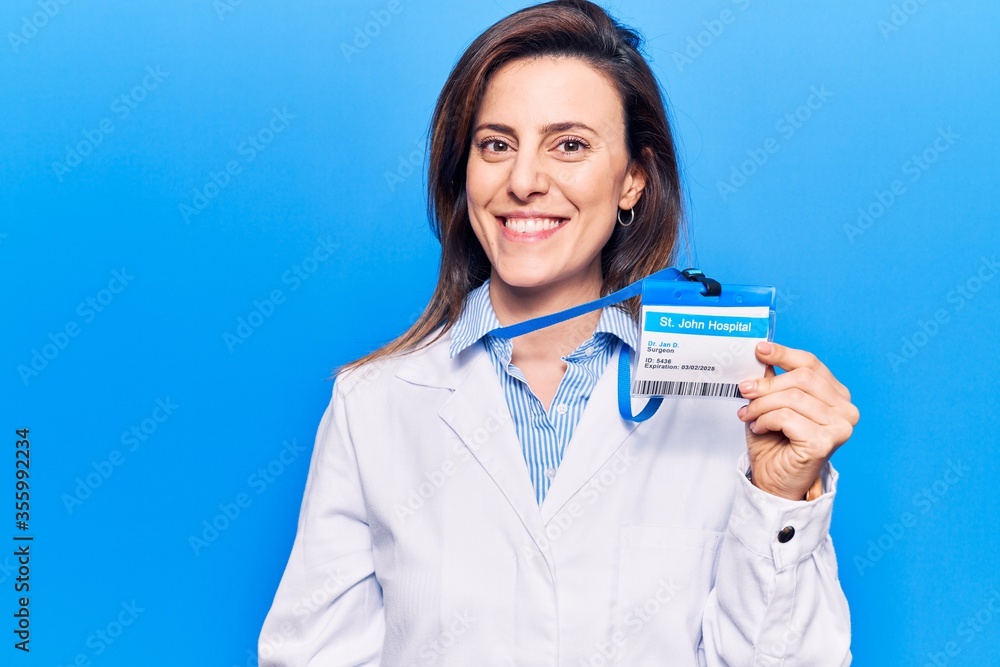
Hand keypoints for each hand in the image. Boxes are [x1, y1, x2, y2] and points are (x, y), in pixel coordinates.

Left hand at [736, 341, 859, 500]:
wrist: (774, 481)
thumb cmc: (775, 443)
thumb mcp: (771, 403)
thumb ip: (772, 380)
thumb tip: (761, 354)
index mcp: (836, 395)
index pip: (811, 365)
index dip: (784, 354)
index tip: (759, 350)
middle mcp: (845, 409)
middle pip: (802, 378)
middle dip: (767, 384)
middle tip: (744, 390)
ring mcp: (840, 427)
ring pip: (792, 398)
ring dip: (762, 405)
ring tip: (748, 415)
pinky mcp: (825, 442)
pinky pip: (787, 417)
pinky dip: (766, 419)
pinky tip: (759, 428)